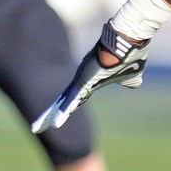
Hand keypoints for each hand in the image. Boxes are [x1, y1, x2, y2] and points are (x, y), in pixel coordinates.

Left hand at [32, 22, 148, 133]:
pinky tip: (55, 123)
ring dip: (52, 116)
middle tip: (39, 125)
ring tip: (38, 128)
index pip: (77, 97)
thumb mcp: (132, 75)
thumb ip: (129, 81)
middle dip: (52, 113)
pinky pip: (71, 100)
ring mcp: (81, 80)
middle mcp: (83, 81)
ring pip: (64, 102)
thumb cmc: (130, 55)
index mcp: (92, 81)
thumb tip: (133, 84)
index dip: (68, 107)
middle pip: (65, 101)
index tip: (57, 117)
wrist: (128, 42)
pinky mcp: (83, 81)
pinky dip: (64, 112)